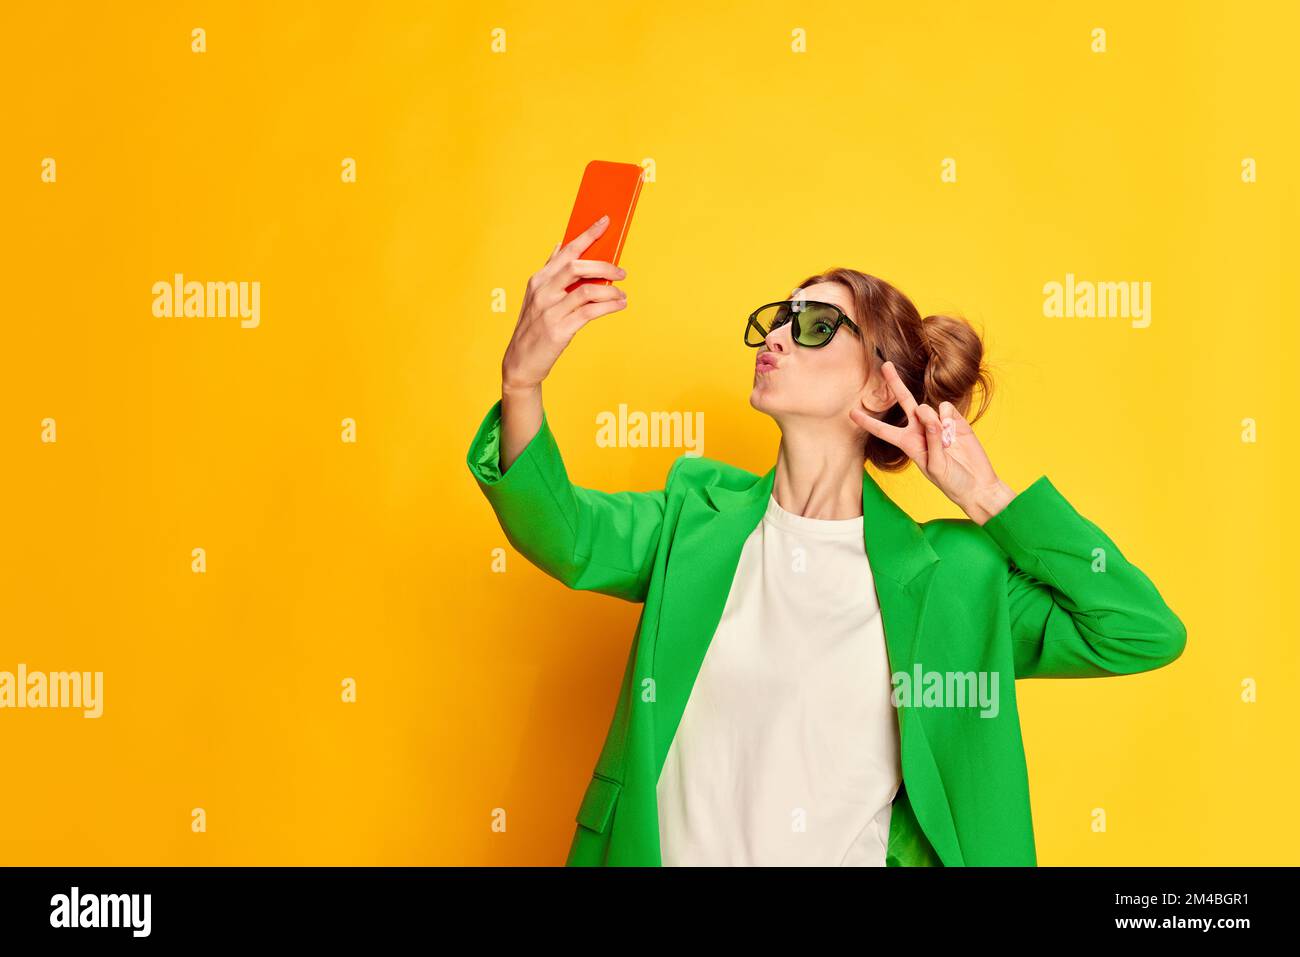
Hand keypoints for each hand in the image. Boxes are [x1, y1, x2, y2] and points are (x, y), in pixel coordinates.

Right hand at [500, 215, 628, 392]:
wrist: (521, 362)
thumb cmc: (533, 328)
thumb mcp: (536, 296)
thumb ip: (550, 271)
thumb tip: (559, 245)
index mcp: (538, 280)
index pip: (566, 251)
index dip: (587, 235)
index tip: (605, 222)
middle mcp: (543, 292)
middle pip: (578, 267)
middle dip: (604, 266)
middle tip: (622, 272)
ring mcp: (550, 311)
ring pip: (587, 290)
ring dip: (611, 291)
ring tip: (622, 295)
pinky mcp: (559, 330)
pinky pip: (590, 312)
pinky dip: (609, 306)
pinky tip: (619, 305)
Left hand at [848, 361, 1015, 524]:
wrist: (978, 484)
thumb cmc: (952, 481)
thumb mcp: (936, 466)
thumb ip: (931, 440)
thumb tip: (929, 413)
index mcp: (909, 444)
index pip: (883, 431)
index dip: (868, 421)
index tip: (851, 412)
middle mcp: (920, 430)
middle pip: (905, 403)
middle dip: (895, 383)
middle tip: (886, 365)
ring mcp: (938, 423)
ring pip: (928, 408)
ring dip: (933, 421)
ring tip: (946, 442)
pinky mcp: (955, 420)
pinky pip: (946, 408)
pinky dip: (949, 418)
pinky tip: (956, 432)